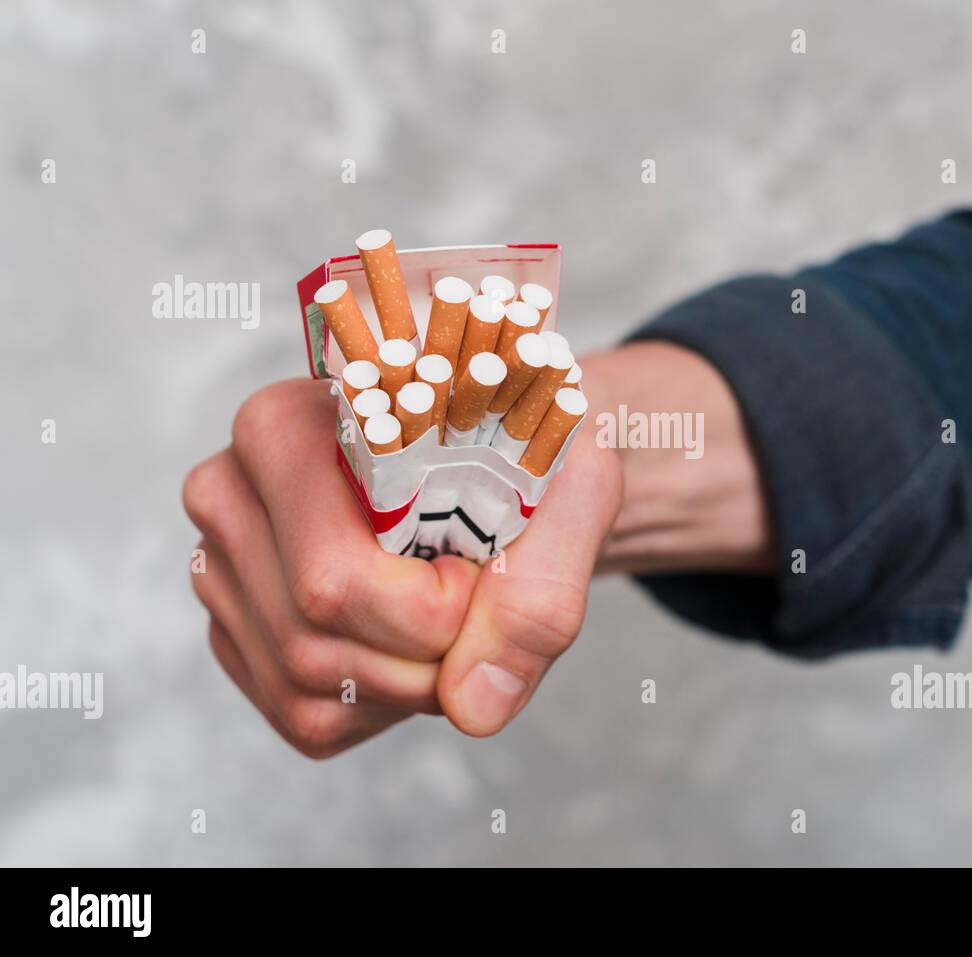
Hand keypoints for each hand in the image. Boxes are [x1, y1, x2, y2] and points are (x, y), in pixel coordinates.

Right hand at [183, 377, 621, 753]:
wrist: (510, 457)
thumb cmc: (530, 453)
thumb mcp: (572, 493)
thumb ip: (539, 590)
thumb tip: (475, 707)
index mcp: (286, 429)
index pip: (333, 579)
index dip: (434, 610)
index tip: (484, 567)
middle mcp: (231, 495)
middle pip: (314, 641)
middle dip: (428, 656)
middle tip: (482, 600)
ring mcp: (224, 568)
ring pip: (307, 689)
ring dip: (413, 683)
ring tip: (457, 613)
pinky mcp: (239, 632)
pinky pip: (306, 715)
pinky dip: (386, 702)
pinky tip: (420, 642)